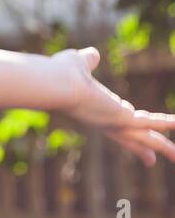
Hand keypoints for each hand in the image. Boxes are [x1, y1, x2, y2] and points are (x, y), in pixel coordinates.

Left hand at [53, 47, 174, 166]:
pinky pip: (151, 122)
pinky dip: (167, 122)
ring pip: (145, 137)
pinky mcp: (122, 118)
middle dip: (142, 149)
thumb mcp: (78, 63)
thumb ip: (88, 60)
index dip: (123, 132)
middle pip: (129, 139)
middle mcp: (103, 122)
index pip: (112, 126)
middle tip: (151, 162)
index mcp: (93, 112)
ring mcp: (114, 123)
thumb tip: (92, 55)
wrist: (54, 83)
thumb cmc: (59, 73)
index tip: (127, 140)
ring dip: (163, 147)